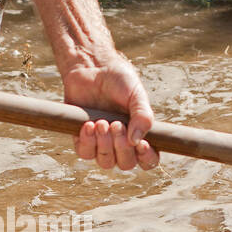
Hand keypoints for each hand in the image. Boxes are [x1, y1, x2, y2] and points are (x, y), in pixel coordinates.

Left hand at [63, 56, 158, 170]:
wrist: (92, 67)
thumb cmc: (118, 80)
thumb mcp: (136, 95)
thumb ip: (143, 116)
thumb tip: (137, 141)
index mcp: (140, 135)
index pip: (149, 159)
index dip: (147, 158)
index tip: (141, 144)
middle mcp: (122, 143)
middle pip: (126, 163)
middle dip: (122, 147)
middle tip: (116, 125)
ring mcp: (102, 143)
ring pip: (105, 162)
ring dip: (104, 146)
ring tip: (102, 123)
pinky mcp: (82, 139)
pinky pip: (85, 153)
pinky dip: (87, 141)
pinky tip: (88, 125)